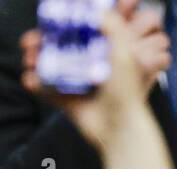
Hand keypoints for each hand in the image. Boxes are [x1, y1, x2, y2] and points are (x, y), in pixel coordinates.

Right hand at [21, 7, 172, 168]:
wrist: (121, 128)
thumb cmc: (127, 90)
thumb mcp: (126, 51)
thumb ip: (114, 27)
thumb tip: (99, 10)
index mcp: (106, 55)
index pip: (80, 36)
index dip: (62, 28)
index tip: (49, 24)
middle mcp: (93, 69)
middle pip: (61, 50)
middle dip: (42, 43)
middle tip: (30, 42)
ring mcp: (81, 86)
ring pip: (52, 68)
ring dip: (36, 61)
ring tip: (28, 58)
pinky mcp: (71, 102)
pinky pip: (49, 90)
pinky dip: (37, 84)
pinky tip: (30, 78)